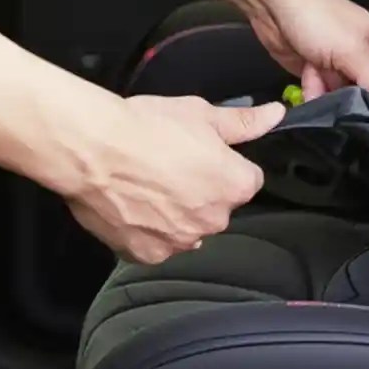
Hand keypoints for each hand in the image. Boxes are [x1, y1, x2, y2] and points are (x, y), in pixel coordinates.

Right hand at [60, 96, 283, 264]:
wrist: (92, 149)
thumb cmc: (147, 127)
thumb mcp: (201, 114)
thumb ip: (244, 122)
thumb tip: (276, 115)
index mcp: (236, 186)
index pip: (247, 180)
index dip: (224, 164)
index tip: (201, 154)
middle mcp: (215, 220)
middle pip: (218, 207)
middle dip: (201, 191)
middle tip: (171, 166)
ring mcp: (181, 241)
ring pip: (188, 228)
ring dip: (176, 213)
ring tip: (148, 184)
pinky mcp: (148, 254)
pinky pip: (158, 245)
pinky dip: (148, 231)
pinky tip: (133, 204)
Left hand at [245, 0, 368, 99]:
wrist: (272, 4)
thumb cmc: (316, 14)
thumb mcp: (353, 50)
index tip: (367, 109)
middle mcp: (360, 56)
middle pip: (363, 93)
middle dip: (348, 98)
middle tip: (335, 88)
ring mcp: (336, 63)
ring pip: (339, 97)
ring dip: (326, 95)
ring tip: (316, 77)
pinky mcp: (314, 70)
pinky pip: (319, 93)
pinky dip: (313, 92)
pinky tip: (307, 79)